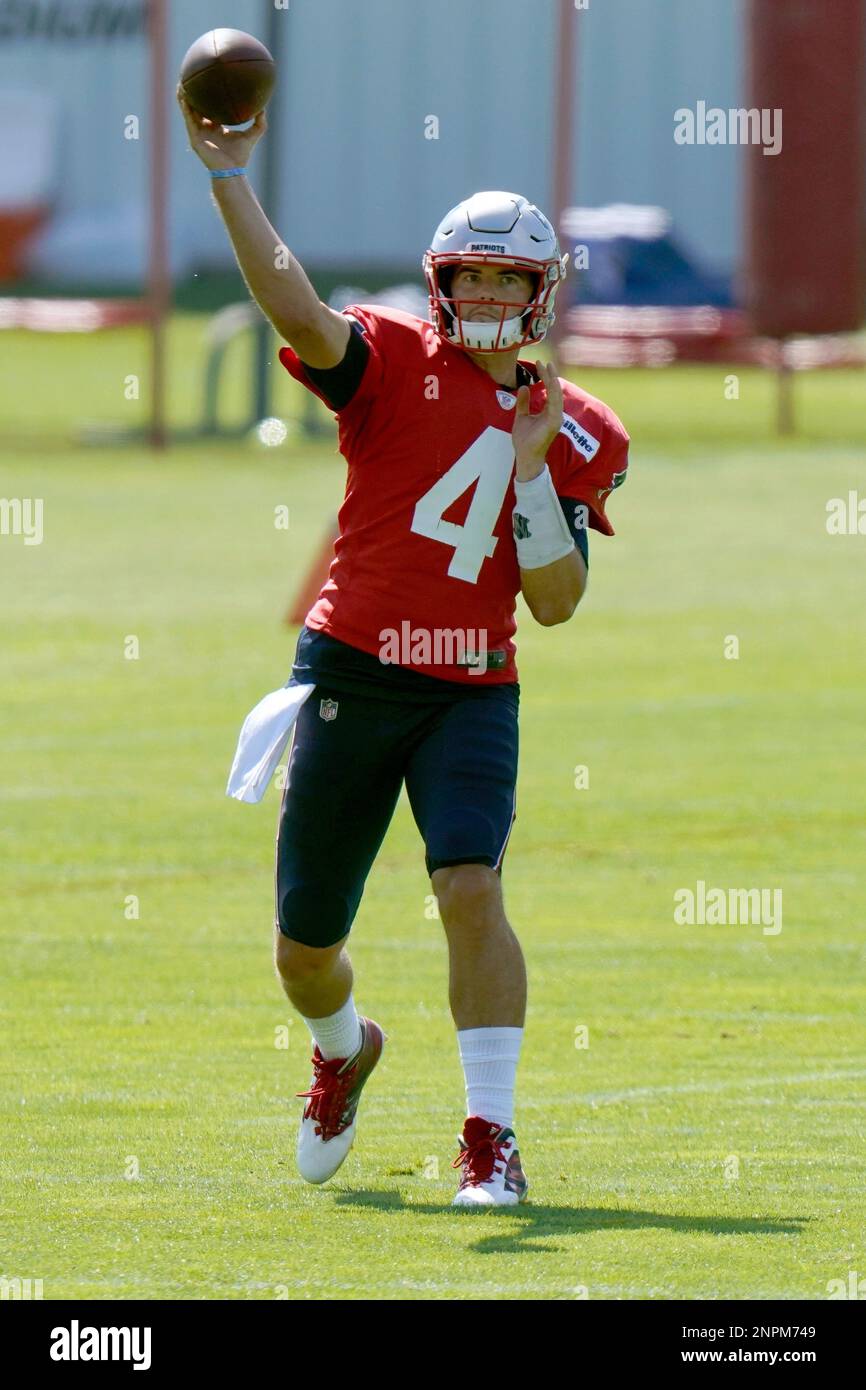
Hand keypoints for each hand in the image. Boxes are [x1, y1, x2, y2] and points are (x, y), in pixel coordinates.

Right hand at [177, 86, 266, 171]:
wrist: (231, 170)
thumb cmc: (241, 155)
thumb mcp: (253, 134)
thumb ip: (259, 122)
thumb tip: (264, 107)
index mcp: (216, 126)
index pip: (210, 108)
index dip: (207, 96)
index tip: (209, 81)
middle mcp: (205, 128)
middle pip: (196, 106)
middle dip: (192, 92)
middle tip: (191, 75)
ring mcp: (198, 132)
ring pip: (188, 110)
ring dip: (183, 95)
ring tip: (182, 80)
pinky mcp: (194, 136)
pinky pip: (188, 117)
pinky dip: (184, 105)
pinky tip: (183, 94)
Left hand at [513, 359, 562, 479]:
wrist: (525, 456)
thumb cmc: (524, 440)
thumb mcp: (521, 416)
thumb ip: (523, 403)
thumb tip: (524, 387)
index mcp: (548, 412)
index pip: (549, 390)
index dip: (545, 377)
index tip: (540, 364)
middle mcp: (555, 413)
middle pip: (555, 390)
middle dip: (550, 375)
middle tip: (545, 362)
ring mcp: (556, 418)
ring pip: (557, 394)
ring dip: (553, 380)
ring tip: (548, 367)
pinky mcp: (554, 422)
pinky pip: (555, 403)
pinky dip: (554, 391)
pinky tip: (551, 381)